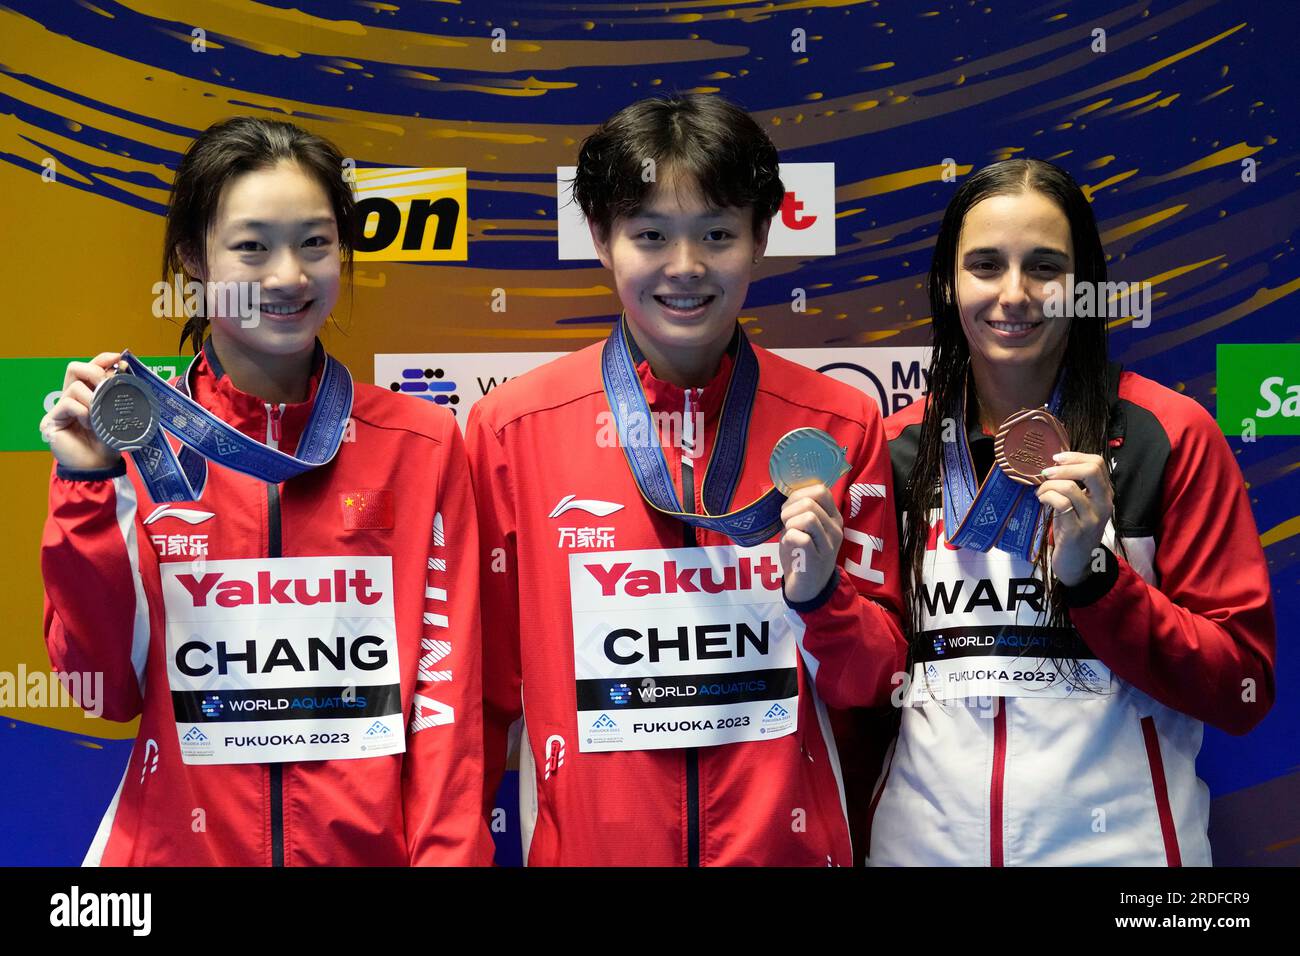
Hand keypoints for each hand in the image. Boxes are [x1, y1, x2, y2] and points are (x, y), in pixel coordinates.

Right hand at [40, 352, 123, 471]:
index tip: (119, 358)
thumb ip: (119, 395)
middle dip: (95, 371)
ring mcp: (60, 409)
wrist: (100, 467)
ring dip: (93, 399)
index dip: (103, 360)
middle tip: (109, 385)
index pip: (91, 368)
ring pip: (74, 387)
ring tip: (100, 417)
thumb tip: (124, 370)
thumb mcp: (119, 415)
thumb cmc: (110, 442)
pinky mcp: (51, 421)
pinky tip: (89, 424)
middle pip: (75, 368)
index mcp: (89, 394)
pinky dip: (83, 411)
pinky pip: (67, 404)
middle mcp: (72, 398)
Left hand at [779, 483, 842, 603]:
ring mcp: (828, 545)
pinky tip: (790, 548)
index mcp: (833, 517)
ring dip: (789, 523)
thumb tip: (787, 493)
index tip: (790, 507)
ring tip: (788, 534)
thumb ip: (800, 510)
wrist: (808, 588)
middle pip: (810, 502)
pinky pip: (799, 537)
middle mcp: (835, 528)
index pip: (821, 489)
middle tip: (785, 523)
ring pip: (808, 517)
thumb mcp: (805, 527)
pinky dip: (788, 539)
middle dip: (789, 509)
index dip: (798, 493)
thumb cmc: (802, 553)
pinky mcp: (817, 559)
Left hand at [1035, 451, 1113, 585]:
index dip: (1075, 456)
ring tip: (1041, 492)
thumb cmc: (1075, 530)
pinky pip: (1060, 503)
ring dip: (1048, 485)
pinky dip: (1046, 496)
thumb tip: (1055, 463)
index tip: (1056, 459)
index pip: (1098, 463)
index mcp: (1105, 494)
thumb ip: (1076, 486)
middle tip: (1047, 473)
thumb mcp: (1080, 505)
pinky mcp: (1076, 530)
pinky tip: (1041, 500)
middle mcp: (1103, 504)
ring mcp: (1091, 518)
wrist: (1077, 563)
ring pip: (1070, 487)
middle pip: (1091, 470)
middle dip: (1064, 467)